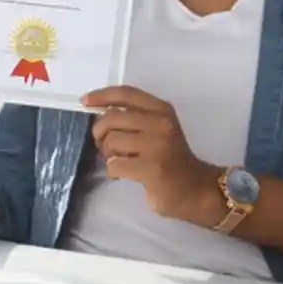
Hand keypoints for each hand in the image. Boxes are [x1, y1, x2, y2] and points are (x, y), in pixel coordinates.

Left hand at [81, 86, 222, 224]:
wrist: (198, 189)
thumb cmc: (172, 159)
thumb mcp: (159, 129)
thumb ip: (135, 119)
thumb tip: (99, 114)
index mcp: (162, 110)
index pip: (126, 94)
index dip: (101, 95)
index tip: (85, 101)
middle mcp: (160, 123)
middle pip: (111, 118)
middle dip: (100, 133)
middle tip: (105, 146)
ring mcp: (156, 146)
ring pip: (111, 141)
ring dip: (107, 153)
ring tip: (119, 160)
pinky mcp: (151, 168)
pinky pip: (114, 164)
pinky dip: (112, 170)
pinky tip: (123, 174)